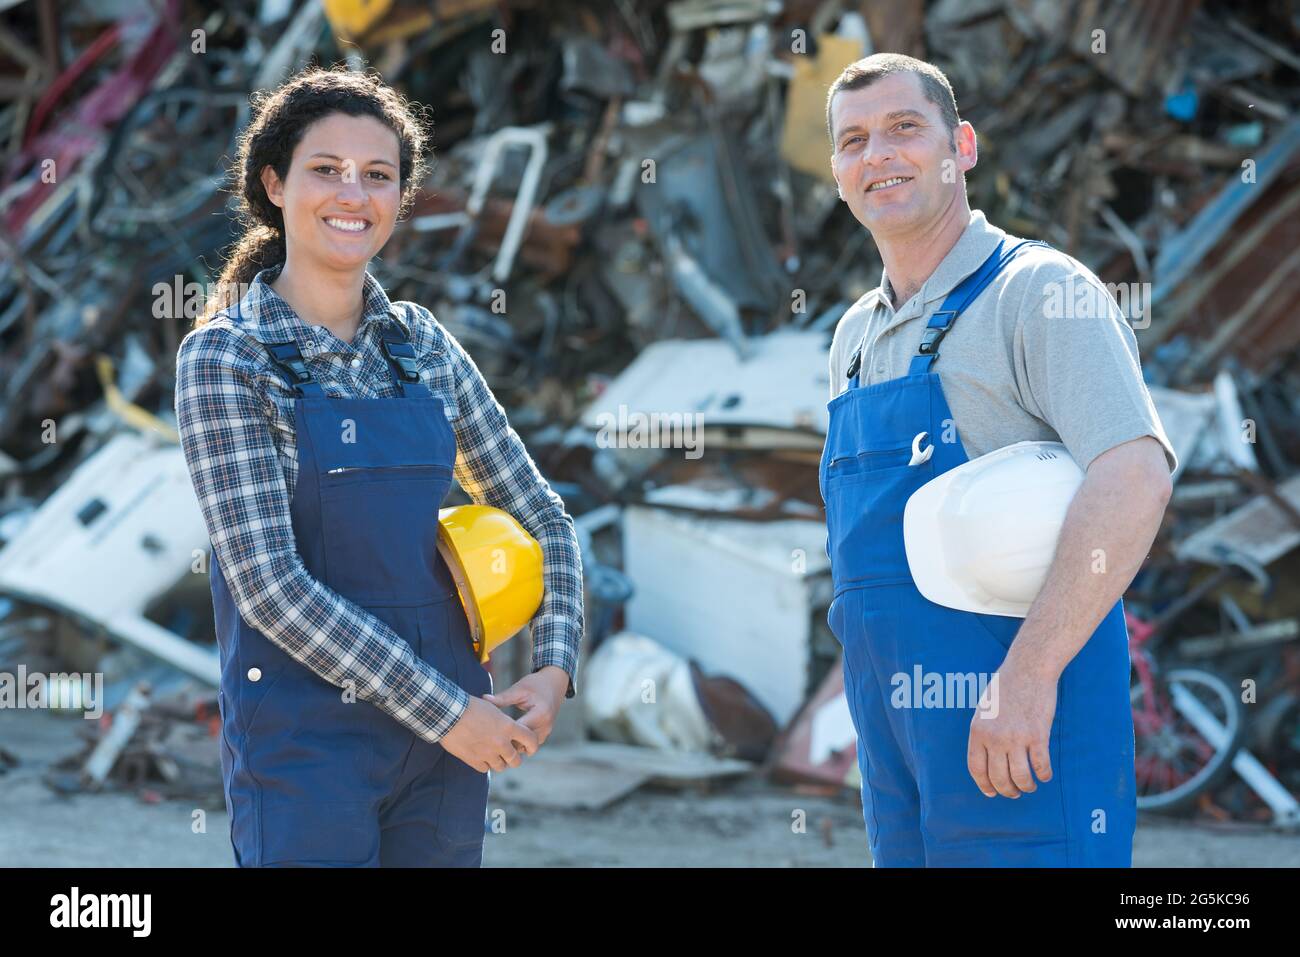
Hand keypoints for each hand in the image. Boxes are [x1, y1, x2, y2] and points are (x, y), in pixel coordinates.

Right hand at [440, 695, 538, 772]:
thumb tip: (509, 729)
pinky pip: (485, 769)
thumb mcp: (492, 709)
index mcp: (509, 727)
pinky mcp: (474, 760)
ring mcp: (488, 753)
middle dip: (514, 758)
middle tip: (509, 754)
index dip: (532, 745)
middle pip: (516, 760)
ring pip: (501, 766)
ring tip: (493, 755)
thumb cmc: (470, 706)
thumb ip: (504, 723)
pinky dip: (484, 764)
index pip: (531, 740)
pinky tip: (481, 756)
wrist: (449, 713)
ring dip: (499, 762)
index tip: (529, 748)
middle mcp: (501, 742)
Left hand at [483, 666, 569, 746]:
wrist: (555, 683)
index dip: (504, 734)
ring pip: (527, 747)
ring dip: (514, 745)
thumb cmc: (536, 684)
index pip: (519, 731)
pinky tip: (508, 739)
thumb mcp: (519, 689)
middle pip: (523, 743)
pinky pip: (530, 744)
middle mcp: (545, 726)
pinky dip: (520, 743)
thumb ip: (503, 697)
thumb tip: (484, 699)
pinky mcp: (545, 733)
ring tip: (497, 742)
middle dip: (507, 743)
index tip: (488, 734)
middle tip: (489, 742)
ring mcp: (546, 731)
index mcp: (540, 714)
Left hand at [967, 658, 1057, 798]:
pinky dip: (1044, 775)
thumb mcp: (984, 709)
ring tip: (1029, 786)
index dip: (984, 785)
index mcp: (977, 731)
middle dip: (1007, 790)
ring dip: (1025, 786)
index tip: (991, 793)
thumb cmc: (1005, 687)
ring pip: (1020, 777)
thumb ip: (984, 732)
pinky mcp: (1038, 735)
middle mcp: (994, 738)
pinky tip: (1045, 775)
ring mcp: (1016, 738)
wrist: (1027, 669)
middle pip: (998, 777)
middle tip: (1014, 793)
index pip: (976, 768)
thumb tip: (987, 756)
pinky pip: (1041, 766)